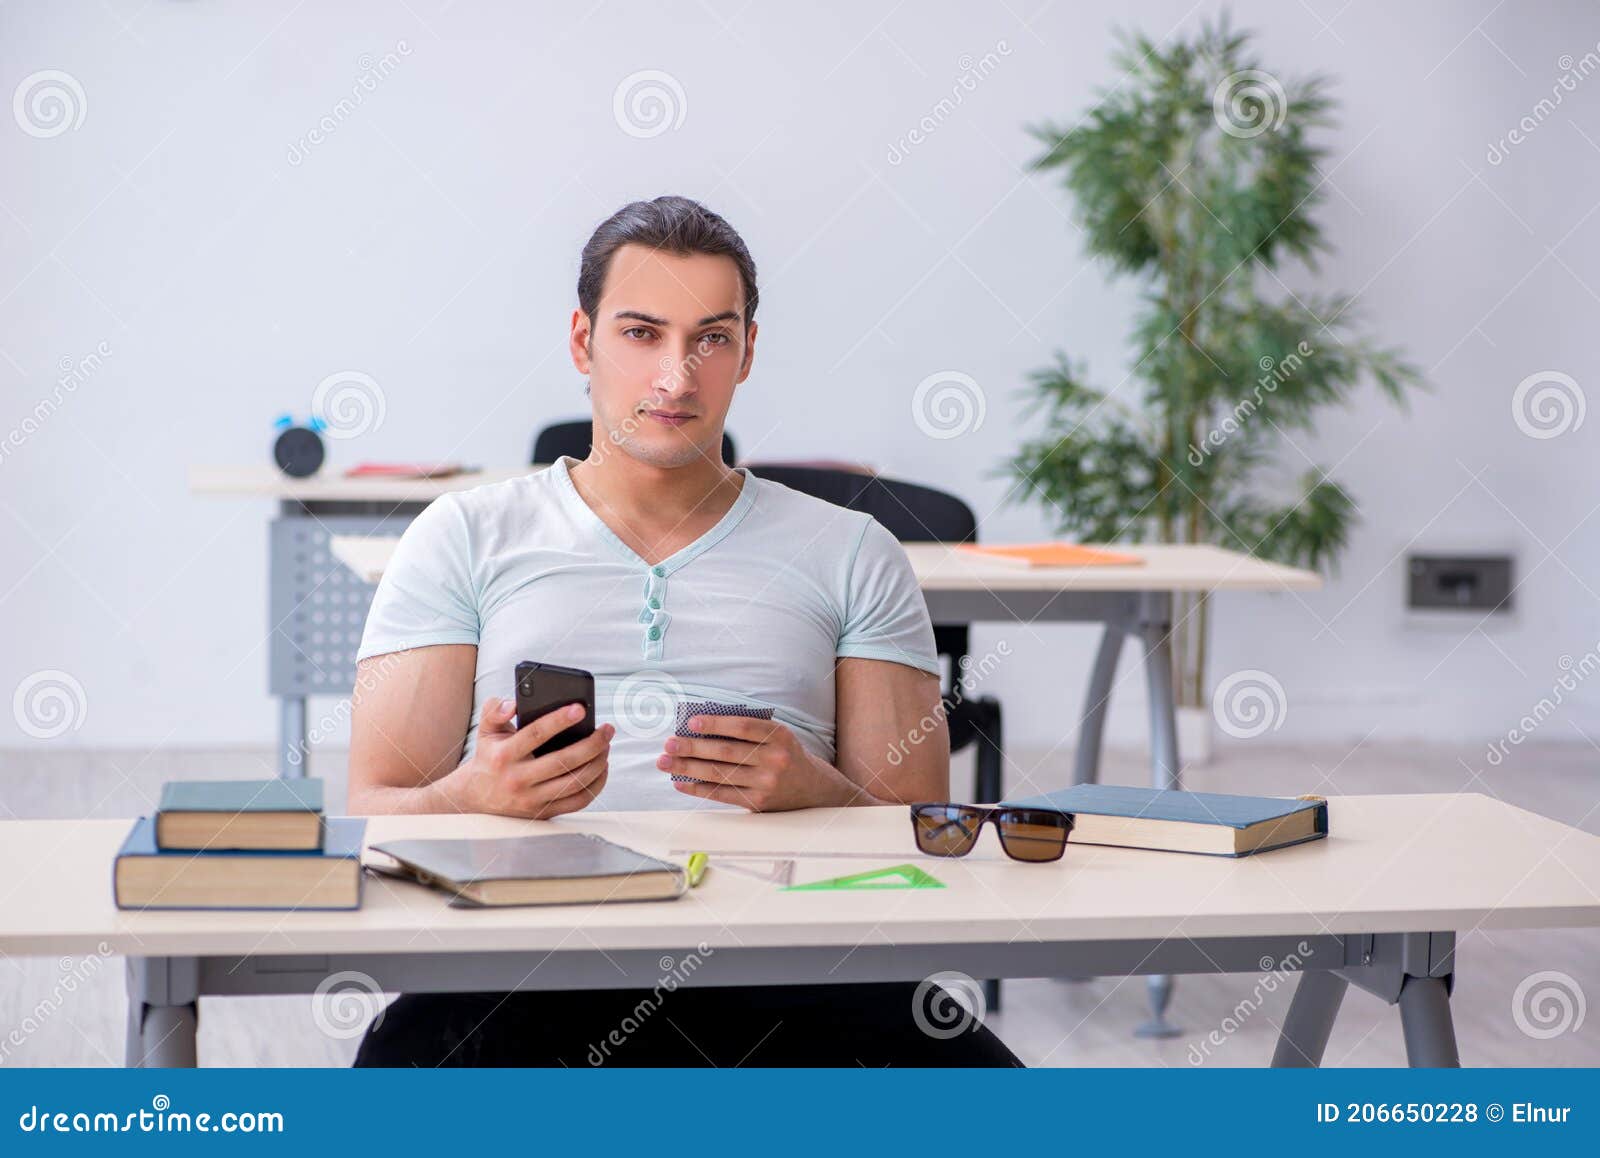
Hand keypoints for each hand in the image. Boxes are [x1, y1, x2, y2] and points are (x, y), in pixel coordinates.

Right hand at [442, 697, 613, 818]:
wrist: (475, 798)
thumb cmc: (489, 757)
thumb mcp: (486, 731)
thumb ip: (495, 711)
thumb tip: (512, 704)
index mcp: (504, 755)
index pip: (535, 734)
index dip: (559, 720)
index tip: (580, 708)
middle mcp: (517, 780)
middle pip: (564, 762)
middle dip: (592, 743)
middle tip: (607, 729)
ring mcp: (532, 800)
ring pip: (575, 783)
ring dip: (598, 763)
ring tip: (606, 746)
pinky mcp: (544, 813)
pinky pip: (579, 801)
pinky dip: (596, 784)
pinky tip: (601, 768)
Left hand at [658, 714, 868, 811]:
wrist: (814, 789)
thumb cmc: (786, 755)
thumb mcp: (777, 736)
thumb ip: (748, 730)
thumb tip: (701, 729)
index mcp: (779, 736)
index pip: (742, 727)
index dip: (715, 724)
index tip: (690, 722)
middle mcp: (774, 760)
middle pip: (725, 753)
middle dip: (692, 748)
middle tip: (668, 744)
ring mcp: (766, 784)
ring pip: (720, 774)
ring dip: (688, 768)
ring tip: (665, 762)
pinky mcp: (758, 803)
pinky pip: (722, 794)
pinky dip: (698, 788)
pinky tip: (680, 783)